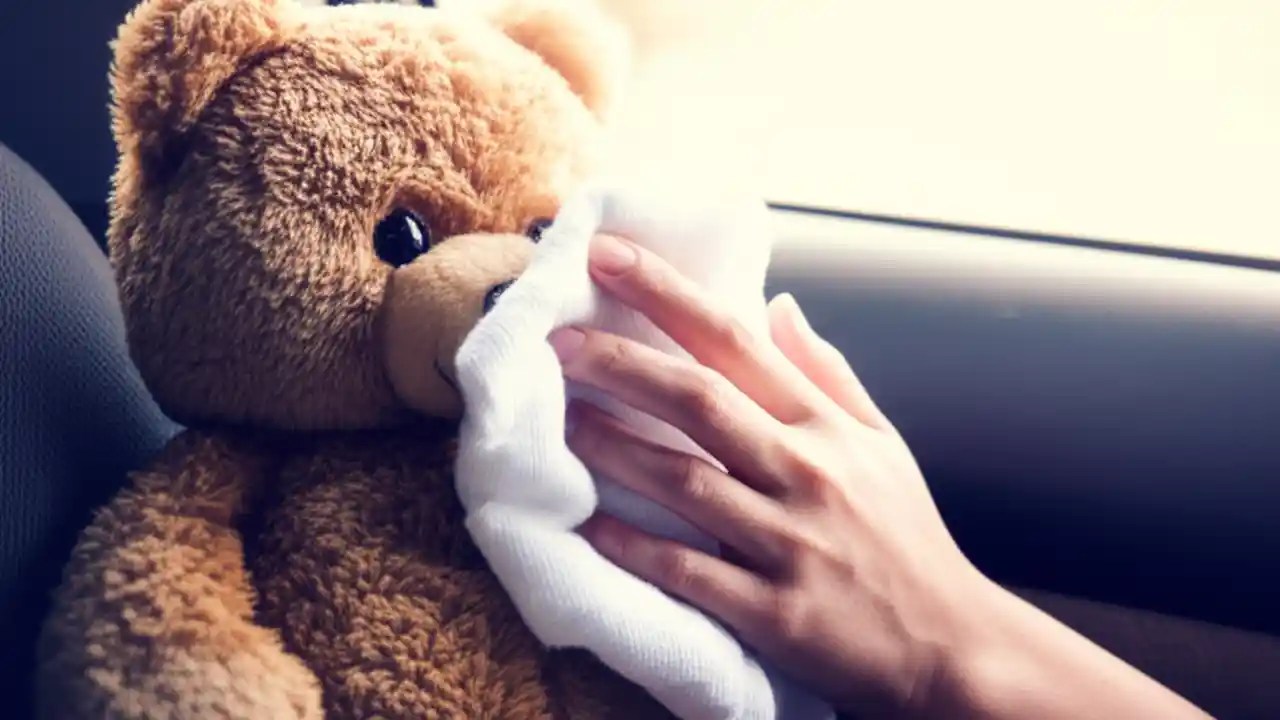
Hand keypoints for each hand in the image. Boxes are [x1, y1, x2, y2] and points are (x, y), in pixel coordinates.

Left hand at [547, 233, 991, 714]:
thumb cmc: (905, 538)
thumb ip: (825, 373)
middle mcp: (806, 472)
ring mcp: (790, 542)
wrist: (952, 645)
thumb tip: (778, 304)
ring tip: (560, 421)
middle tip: (557, 342)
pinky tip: (591, 525)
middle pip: (698, 402)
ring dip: (613, 447)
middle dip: (620, 363)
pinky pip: (691, 571)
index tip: (607, 254)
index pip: (735, 340)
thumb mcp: (882, 443)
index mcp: (824, 425)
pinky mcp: (775, 612)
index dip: (666, 292)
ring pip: (684, 481)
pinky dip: (636, 547)